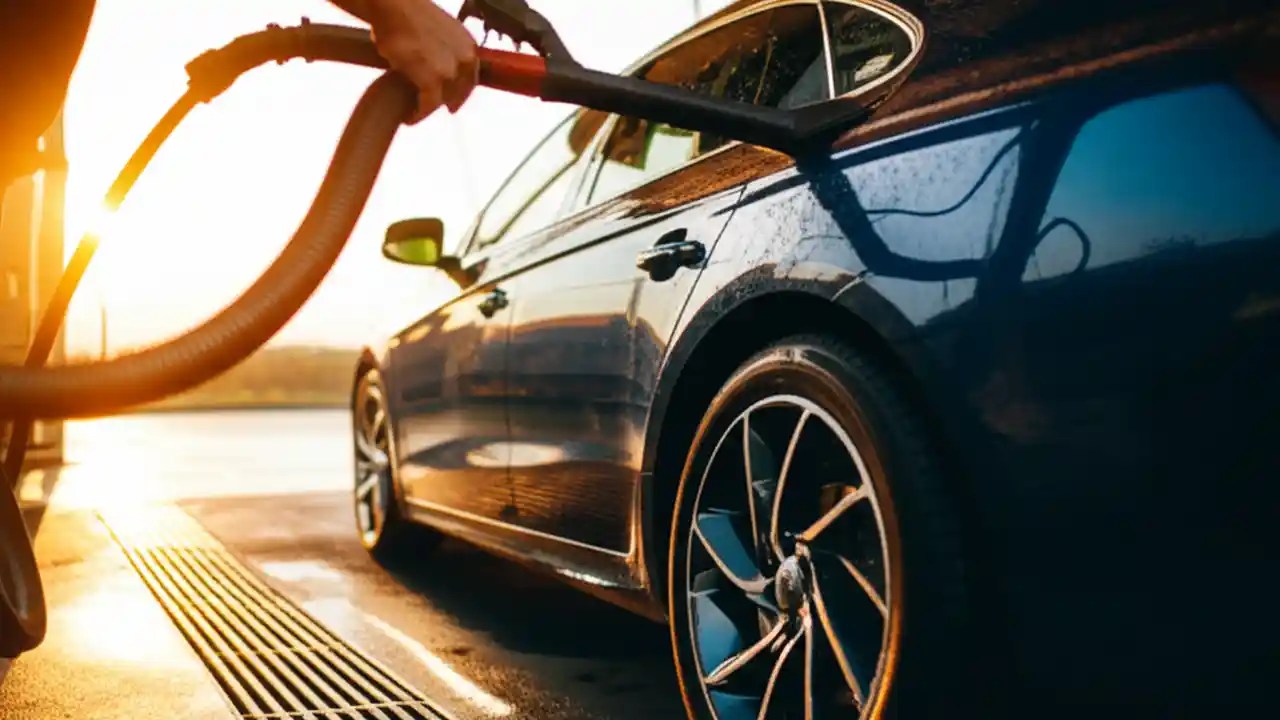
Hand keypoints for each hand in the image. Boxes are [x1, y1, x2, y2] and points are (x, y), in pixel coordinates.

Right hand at [364, 0, 477, 122]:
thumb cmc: (406, 12)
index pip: (470, 76)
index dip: (461, 93)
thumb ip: (444, 48)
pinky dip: (418, 115)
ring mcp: (450, 70)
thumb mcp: (437, 30)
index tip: (452, 104)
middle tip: (431, 108)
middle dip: (445, 102)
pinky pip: (427, 106)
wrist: (393, 5)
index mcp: (468, 44)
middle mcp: (465, 58)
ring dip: (427, 109)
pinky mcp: (432, 81)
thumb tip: (434, 62)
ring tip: (413, 114)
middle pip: (458, 90)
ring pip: (441, 100)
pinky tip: (409, 118)